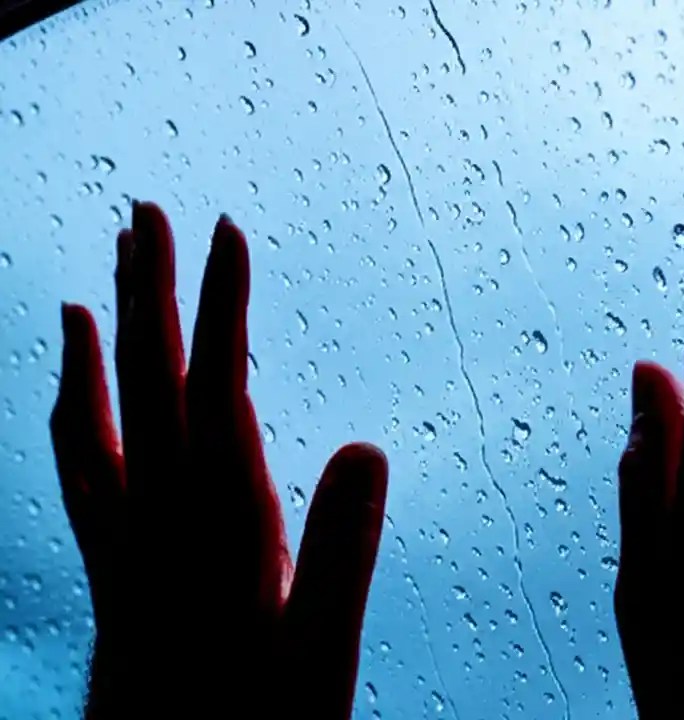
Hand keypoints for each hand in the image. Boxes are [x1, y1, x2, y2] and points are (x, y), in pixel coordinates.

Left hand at [51, 202, 387, 718]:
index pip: (215, 393)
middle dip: (148, 293)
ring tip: (99, 282)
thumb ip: (342, 555)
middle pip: (145, 387)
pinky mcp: (115, 569)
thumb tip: (364, 447)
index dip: (220, 308)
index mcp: (215, 533)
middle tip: (145, 212)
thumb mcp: (318, 658)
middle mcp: (158, 525)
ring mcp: (126, 545)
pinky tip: (79, 393)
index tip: (226, 233)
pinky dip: (76, 415)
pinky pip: (82, 473)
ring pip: (103, 420)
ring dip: (105, 343)